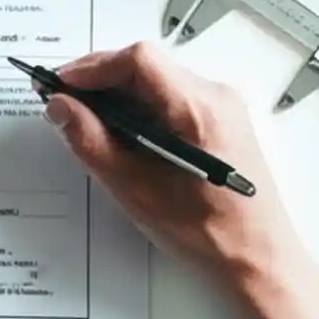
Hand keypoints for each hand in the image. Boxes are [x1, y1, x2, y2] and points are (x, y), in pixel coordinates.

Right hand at [43, 43, 318, 318]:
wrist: (257, 257)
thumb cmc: (207, 232)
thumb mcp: (134, 187)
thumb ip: (90, 140)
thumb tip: (61, 107)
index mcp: (198, 110)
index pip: (138, 60)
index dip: (92, 67)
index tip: (61, 83)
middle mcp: (216, 98)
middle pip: (146, 65)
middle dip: (100, 79)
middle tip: (65, 102)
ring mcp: (223, 106)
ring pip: (157, 79)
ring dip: (118, 93)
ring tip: (89, 121)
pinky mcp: (221, 119)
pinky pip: (172, 96)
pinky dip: (140, 105)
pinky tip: (122, 131)